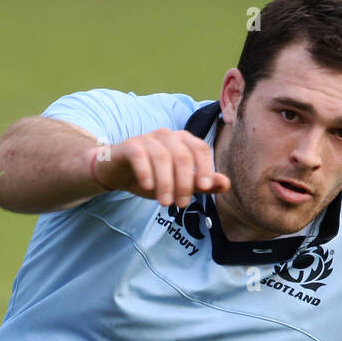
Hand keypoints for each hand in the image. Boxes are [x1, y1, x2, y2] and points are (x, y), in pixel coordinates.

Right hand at [89, 127, 230, 207]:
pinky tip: (147, 187)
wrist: (116, 172)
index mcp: (183, 141)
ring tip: (165, 203)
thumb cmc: (151, 177)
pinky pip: (140, 155)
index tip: (206, 188)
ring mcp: (147, 139)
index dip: (205, 167)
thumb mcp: (178, 184)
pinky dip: (146, 171)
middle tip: (182, 204)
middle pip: (183, 156)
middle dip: (184, 182)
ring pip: (162, 157)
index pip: (200, 149)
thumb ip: (201, 184)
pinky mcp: (129, 146)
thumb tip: (225, 184)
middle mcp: (167, 136)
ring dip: (165, 183)